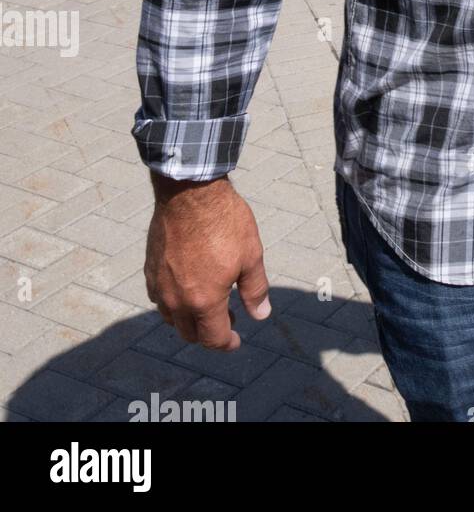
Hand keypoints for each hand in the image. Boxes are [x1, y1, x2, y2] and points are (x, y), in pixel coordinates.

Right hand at [144, 175, 270, 349]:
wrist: (190, 193)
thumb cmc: (224, 223)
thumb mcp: (251, 256)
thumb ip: (255, 290)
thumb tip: (261, 315)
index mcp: (204, 301)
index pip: (213, 338)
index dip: (226, 343)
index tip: (235, 341)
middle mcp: (177, 301)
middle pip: (189, 333)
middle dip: (208, 334)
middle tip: (227, 321)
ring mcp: (160, 286)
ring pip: (171, 318)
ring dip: (189, 320)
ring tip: (208, 306)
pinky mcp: (149, 270)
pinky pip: (159, 299)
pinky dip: (173, 303)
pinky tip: (186, 288)